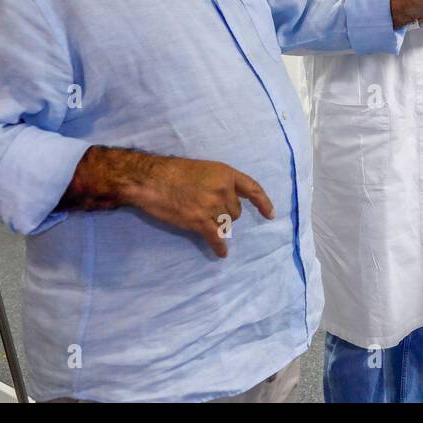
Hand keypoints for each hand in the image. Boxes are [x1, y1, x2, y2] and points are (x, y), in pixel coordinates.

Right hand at [126, 156, 274, 257]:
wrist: (151, 179)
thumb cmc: (174, 172)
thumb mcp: (204, 169)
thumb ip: (219, 182)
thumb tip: (228, 199)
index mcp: (226, 174)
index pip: (253, 189)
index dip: (264, 203)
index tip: (271, 215)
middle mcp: (223, 190)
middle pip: (235, 212)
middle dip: (225, 213)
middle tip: (206, 209)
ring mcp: (212, 206)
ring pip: (225, 224)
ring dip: (217, 225)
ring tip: (200, 219)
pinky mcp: (199, 221)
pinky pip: (215, 237)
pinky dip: (219, 247)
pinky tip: (222, 253)